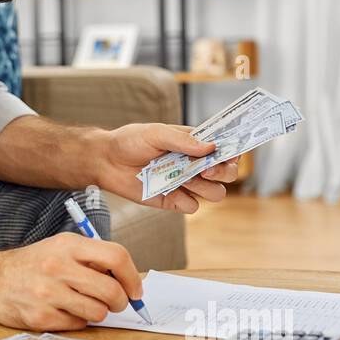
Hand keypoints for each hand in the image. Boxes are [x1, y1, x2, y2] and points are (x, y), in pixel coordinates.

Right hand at [0, 232, 142, 331]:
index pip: (116, 256)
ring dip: (98, 313)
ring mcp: (48, 293)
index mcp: (67, 245)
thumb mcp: (59, 248)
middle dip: (121, 302)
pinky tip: (64, 312)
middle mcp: (58, 267)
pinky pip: (78, 325)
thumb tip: (127, 279)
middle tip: (116, 303)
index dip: (132, 277)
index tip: (136, 290)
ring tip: (84, 305)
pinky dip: (77, 321)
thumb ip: (90, 258)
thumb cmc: (30, 265)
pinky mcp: (41, 317)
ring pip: (98, 312)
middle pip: (111, 290)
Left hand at [96, 122, 238, 212]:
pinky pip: (192, 206)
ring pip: (215, 193)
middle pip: (227, 174)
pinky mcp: (173, 200)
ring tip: (187, 178)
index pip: (225, 148)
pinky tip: (170, 191)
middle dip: (223, 172)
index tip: (232, 152)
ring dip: (206, 187)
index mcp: (195, 144)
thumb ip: (182, 141)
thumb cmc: (130, 141)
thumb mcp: (156, 133)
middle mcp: (195, 164)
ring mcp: (185, 183)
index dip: (234, 151)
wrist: (106, 161)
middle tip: (206, 170)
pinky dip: (186, 200)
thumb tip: (210, 146)